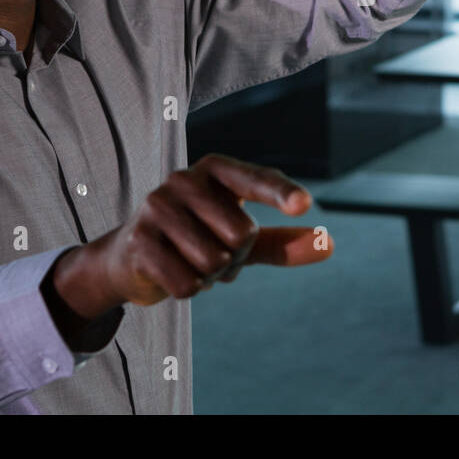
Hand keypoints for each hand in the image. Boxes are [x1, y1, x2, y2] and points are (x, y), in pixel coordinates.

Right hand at [52, 154, 331, 319]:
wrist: (130, 258)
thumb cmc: (196, 240)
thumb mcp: (241, 240)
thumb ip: (283, 241)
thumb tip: (329, 244)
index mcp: (214, 170)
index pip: (254, 179)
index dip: (280, 193)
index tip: (304, 204)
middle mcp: (184, 179)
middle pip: (242, 235)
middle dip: (236, 258)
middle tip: (213, 253)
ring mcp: (158, 206)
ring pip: (215, 261)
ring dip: (211, 275)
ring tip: (192, 261)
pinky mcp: (139, 239)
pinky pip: (188, 282)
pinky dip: (189, 289)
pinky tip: (172, 272)